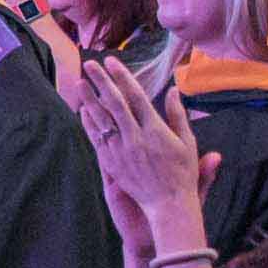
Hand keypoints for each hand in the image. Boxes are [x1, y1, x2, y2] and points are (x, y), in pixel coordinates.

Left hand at [62, 51, 209, 244]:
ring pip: (102, 120)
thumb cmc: (182, 174)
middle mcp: (135, 138)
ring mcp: (121, 151)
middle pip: (115, 103)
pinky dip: (89, 123)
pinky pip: (97, 139)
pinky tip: (83, 110)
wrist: (168, 205)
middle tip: (91, 64)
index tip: (113, 62)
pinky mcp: (112, 163)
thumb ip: (178, 116)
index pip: (136, 96)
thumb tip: (174, 90)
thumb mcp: (187, 143)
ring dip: (90, 99)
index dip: (123, 77)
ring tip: (81, 82)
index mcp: (155, 130)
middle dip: (102, 81)